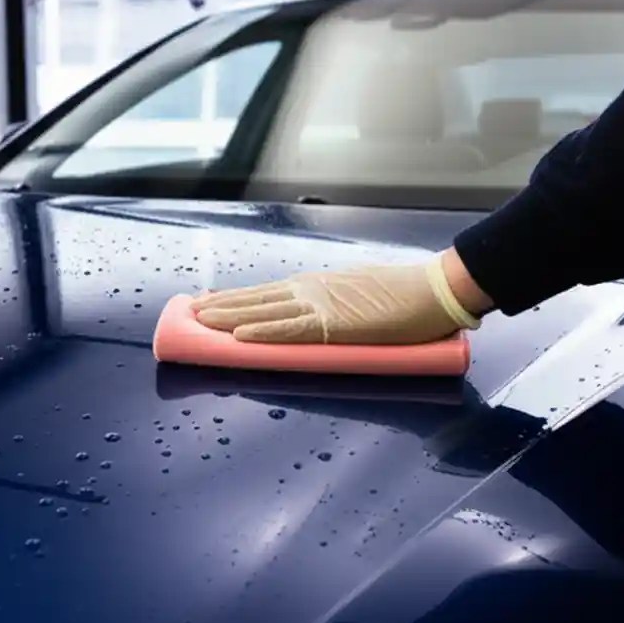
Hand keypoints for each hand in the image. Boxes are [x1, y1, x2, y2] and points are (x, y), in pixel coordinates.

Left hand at [191, 250, 490, 344]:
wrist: (434, 291)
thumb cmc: (404, 298)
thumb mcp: (358, 298)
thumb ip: (333, 308)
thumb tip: (319, 319)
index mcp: (316, 286)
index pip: (266, 293)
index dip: (235, 298)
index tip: (208, 301)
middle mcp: (310, 291)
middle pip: (256, 299)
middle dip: (221, 306)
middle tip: (190, 312)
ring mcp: (320, 306)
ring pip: (264, 311)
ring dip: (229, 316)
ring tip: (200, 321)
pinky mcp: (333, 324)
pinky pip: (290, 330)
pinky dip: (263, 332)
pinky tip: (239, 336)